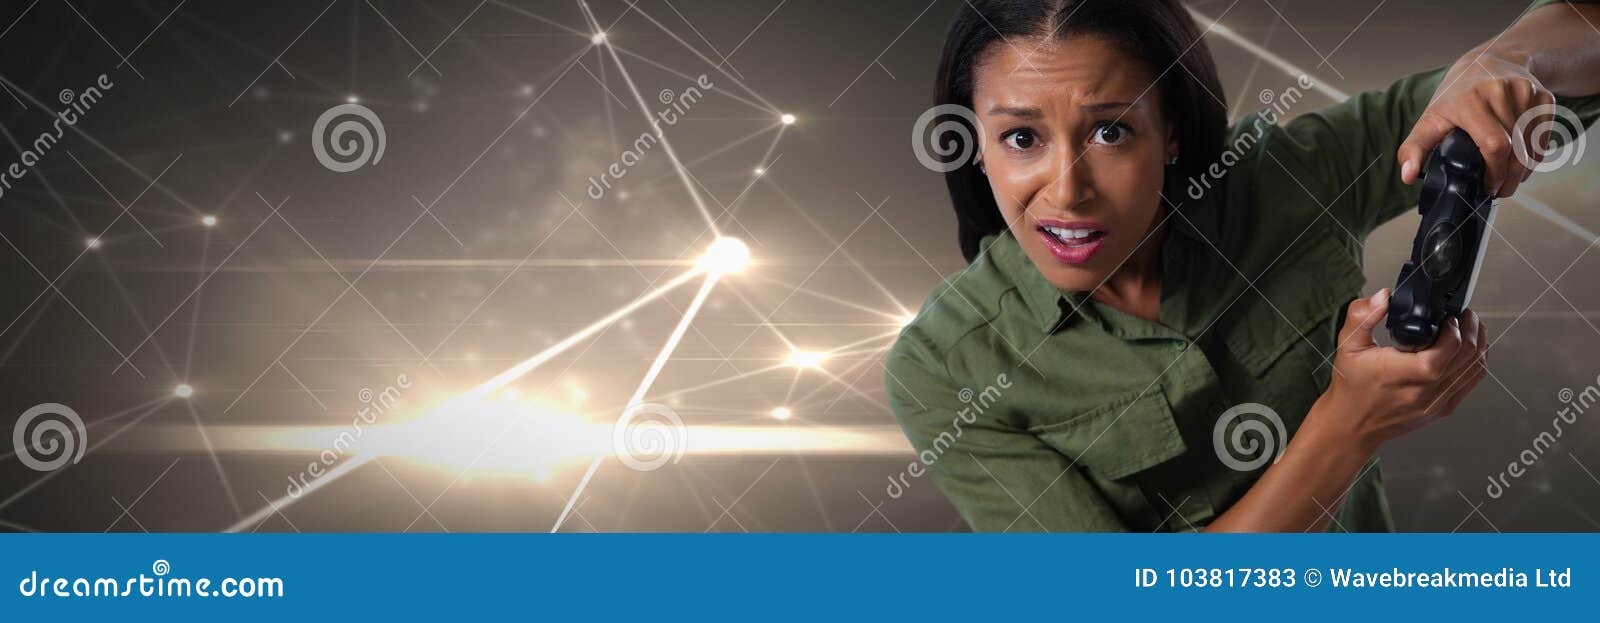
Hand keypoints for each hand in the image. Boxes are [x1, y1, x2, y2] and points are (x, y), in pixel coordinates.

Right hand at [1316, 289, 1488, 452]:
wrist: (1351, 423)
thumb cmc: (1350, 385)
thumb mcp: (1347, 345)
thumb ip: (1362, 316)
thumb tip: (1383, 297)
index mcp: (1400, 374)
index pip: (1446, 350)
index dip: (1455, 329)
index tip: (1448, 316)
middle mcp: (1422, 392)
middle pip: (1467, 356)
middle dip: (1470, 329)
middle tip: (1463, 315)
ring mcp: (1435, 403)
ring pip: (1474, 369)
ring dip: (1478, 344)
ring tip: (1469, 328)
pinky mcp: (1442, 408)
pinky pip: (1471, 382)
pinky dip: (1476, 363)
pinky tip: (1470, 350)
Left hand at [1397, 47, 1555, 197]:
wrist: (1491, 60)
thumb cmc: (1457, 94)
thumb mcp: (1430, 118)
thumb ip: (1414, 148)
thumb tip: (1406, 176)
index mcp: (1470, 100)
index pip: (1493, 145)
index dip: (1493, 173)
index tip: (1486, 188)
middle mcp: (1501, 93)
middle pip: (1515, 150)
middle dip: (1508, 178)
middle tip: (1498, 191)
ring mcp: (1526, 93)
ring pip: (1531, 146)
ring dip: (1522, 171)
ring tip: (1508, 180)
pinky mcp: (1544, 97)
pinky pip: (1544, 137)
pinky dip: (1534, 156)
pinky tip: (1521, 163)